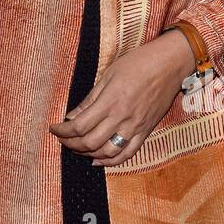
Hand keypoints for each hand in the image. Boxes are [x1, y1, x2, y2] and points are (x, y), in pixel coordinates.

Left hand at [49, 29, 195, 165]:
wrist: (170, 64)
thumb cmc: (138, 63)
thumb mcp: (108, 75)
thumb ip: (90, 99)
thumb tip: (72, 117)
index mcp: (110, 101)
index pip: (79, 125)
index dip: (62, 131)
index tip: (54, 129)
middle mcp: (122, 118)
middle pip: (90, 142)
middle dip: (71, 144)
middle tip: (62, 138)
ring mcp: (135, 127)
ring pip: (107, 152)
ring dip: (88, 153)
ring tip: (78, 148)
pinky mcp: (146, 131)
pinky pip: (128, 153)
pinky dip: (111, 161)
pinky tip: (98, 159)